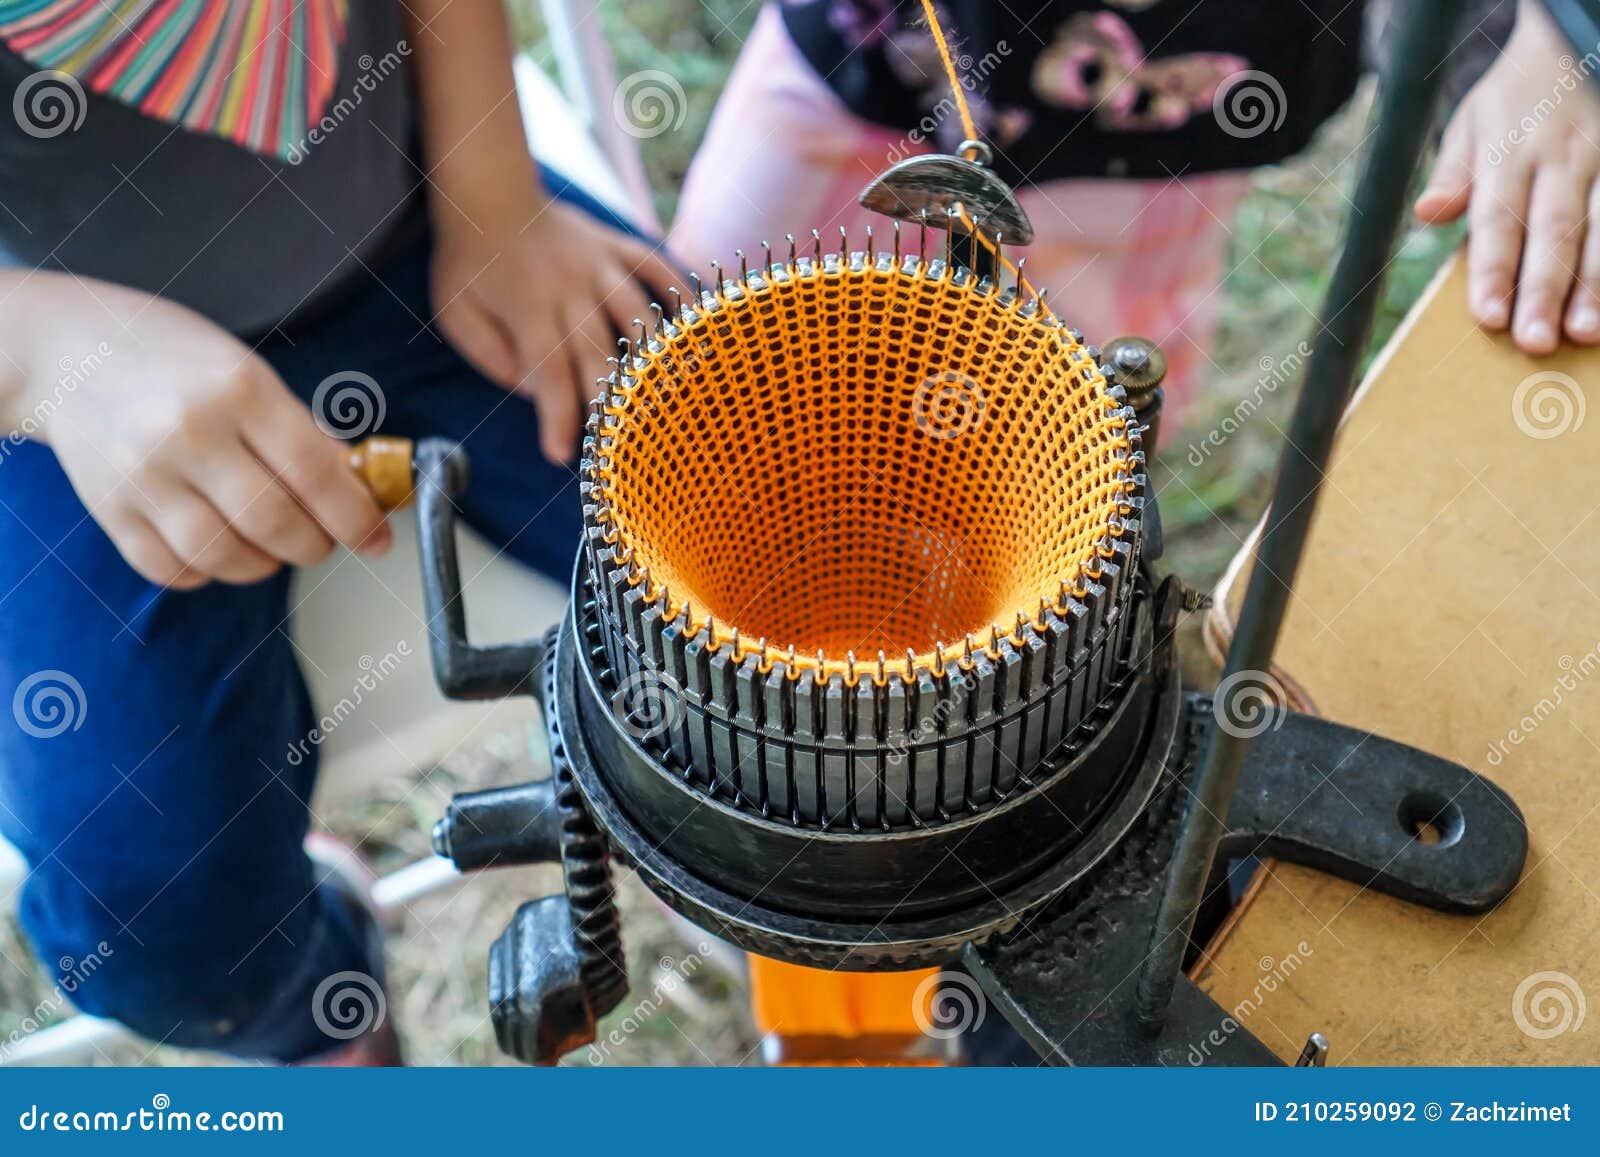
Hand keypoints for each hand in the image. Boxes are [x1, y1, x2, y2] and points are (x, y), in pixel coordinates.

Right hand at [14, 275, 389, 588]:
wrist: (71, 353)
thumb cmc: (176, 360)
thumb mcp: (249, 372)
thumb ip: (301, 432)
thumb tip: (355, 491)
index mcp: (239, 390)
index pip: (316, 474)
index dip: (356, 519)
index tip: (377, 540)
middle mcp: (189, 432)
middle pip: (274, 524)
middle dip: (314, 546)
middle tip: (320, 540)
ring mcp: (143, 474)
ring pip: (224, 557)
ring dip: (264, 565)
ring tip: (271, 546)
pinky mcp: (109, 508)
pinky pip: (171, 570)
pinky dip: (207, 573)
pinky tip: (219, 549)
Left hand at [431, 199, 678, 463]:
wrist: (487, 190)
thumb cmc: (468, 263)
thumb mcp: (455, 313)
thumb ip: (490, 355)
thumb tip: (535, 390)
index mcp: (526, 307)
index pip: (548, 371)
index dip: (558, 416)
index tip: (561, 454)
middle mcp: (569, 286)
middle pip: (598, 349)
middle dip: (608, 399)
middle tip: (621, 440)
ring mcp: (599, 262)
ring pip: (636, 312)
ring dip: (652, 355)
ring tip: (668, 393)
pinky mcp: (617, 244)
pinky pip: (657, 265)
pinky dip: (680, 292)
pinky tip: (696, 325)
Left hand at [1415, 0, 1599, 353]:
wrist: (1572, 52)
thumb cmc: (1509, 105)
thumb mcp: (1469, 125)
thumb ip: (1452, 173)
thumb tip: (1428, 213)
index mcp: (1512, 153)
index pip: (1499, 219)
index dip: (1493, 270)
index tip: (1488, 316)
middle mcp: (1564, 161)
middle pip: (1554, 232)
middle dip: (1543, 289)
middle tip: (1533, 341)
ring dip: (1594, 285)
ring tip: (1583, 334)